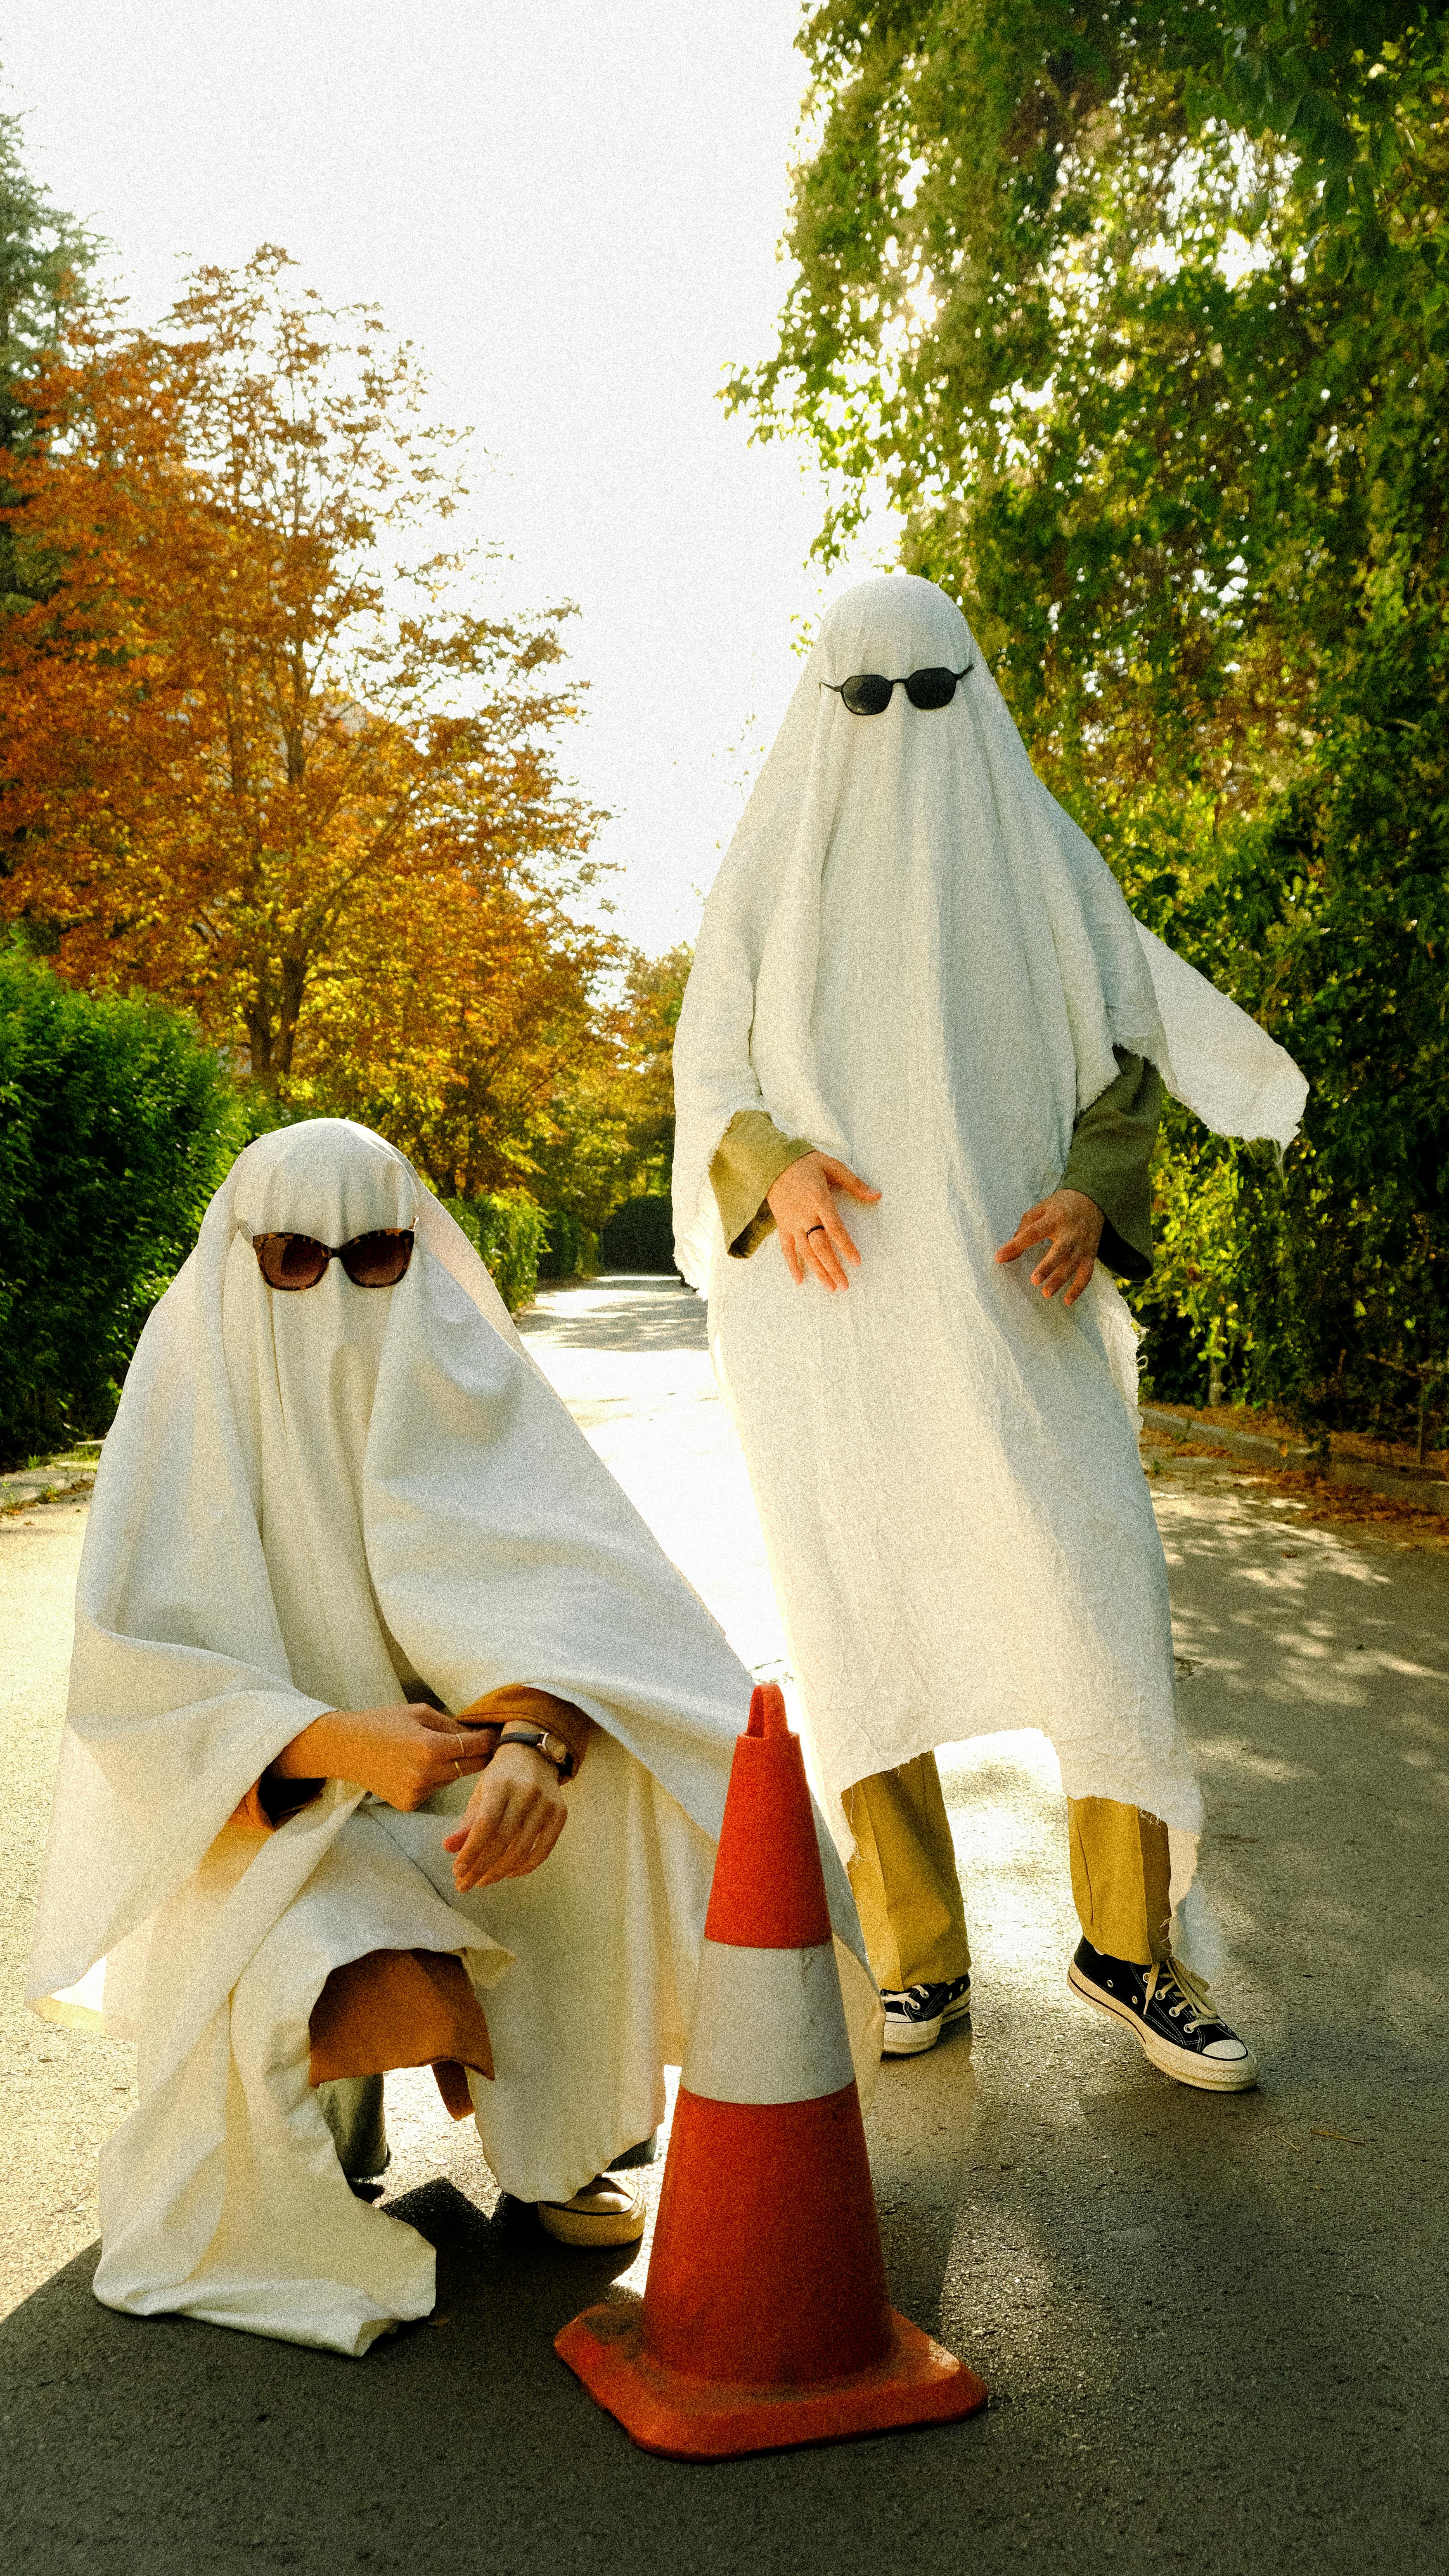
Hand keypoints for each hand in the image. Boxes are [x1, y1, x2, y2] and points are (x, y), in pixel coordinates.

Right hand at [269, 1704, 494, 1811]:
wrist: (346, 1748)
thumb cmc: (382, 1723)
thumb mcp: (418, 1712)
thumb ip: (450, 1724)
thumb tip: (477, 1732)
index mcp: (430, 1747)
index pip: (476, 1747)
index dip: (490, 1740)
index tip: (498, 1735)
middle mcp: (426, 1774)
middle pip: (471, 1767)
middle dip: (478, 1755)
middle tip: (484, 1745)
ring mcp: (417, 1793)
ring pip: (453, 1779)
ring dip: (454, 1767)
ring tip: (438, 1753)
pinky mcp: (409, 1804)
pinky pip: (434, 1789)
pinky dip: (434, 1779)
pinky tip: (417, 1767)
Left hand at [443, 1743, 568, 1891]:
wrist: (533, 1754)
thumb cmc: (501, 1778)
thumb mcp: (480, 1793)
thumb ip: (466, 1822)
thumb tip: (448, 1849)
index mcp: (500, 1784)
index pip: (485, 1825)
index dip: (471, 1851)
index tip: (457, 1871)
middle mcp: (526, 1792)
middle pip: (503, 1841)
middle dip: (481, 1868)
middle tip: (466, 1884)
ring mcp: (546, 1803)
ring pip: (522, 1849)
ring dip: (500, 1871)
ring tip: (483, 1880)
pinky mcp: (560, 1812)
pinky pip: (544, 1849)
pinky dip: (526, 1866)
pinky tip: (510, 1873)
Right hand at [766, 1151, 880, 1290]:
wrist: (772, 1162)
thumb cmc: (805, 1163)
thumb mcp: (831, 1166)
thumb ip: (854, 1183)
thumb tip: (877, 1194)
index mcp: (819, 1199)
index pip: (834, 1228)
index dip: (845, 1246)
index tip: (856, 1262)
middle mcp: (804, 1214)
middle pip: (819, 1246)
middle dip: (832, 1266)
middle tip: (844, 1285)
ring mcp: (791, 1222)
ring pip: (805, 1251)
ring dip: (817, 1270)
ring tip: (830, 1288)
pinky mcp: (782, 1225)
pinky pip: (786, 1248)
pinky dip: (792, 1265)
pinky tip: (800, 1281)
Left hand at [994, 1187, 1103, 1306]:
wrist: (1093, 1201)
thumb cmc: (1059, 1207)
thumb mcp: (1040, 1209)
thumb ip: (1023, 1230)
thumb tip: (1007, 1254)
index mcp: (1055, 1218)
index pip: (1033, 1232)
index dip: (1016, 1245)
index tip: (999, 1257)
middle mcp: (1071, 1232)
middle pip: (1060, 1251)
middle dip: (1048, 1266)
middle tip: (1034, 1281)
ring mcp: (1082, 1245)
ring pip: (1072, 1265)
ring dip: (1060, 1280)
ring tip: (1046, 1293)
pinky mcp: (1090, 1254)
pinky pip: (1086, 1274)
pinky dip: (1078, 1288)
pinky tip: (1067, 1301)